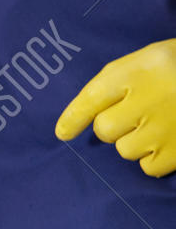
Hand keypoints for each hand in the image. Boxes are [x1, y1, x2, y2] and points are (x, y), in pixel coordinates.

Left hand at [55, 39, 175, 176]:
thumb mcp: (146, 61)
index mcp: (138, 70)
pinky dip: (154, 158)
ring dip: (135, 141)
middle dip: (115, 125)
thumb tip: (67, 128)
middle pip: (105, 130)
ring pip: (125, 150)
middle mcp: (150, 98)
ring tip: (159, 123)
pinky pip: (149, 167)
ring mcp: (166, 126)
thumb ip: (111, 85)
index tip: (62, 134)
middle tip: (138, 113)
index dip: (73, 118)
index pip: (92, 98)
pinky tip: (168, 140)